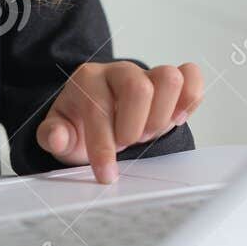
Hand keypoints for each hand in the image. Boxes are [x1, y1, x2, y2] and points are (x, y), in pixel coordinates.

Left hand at [36, 61, 204, 183]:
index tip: (106, 174)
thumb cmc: (81, 124)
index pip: (99, 108)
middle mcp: (119, 71)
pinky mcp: (172, 80)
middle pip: (138, 88)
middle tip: (127, 143)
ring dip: (162, 115)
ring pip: (169, 78)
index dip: (103, 146)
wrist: (101, 114)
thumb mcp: (61, 133)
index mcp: (87, 80)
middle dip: (134, 127)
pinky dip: (190, 100)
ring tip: (148, 132)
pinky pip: (192, 76)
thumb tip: (58, 137)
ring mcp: (148, 72)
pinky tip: (175, 119)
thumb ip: (54, 136)